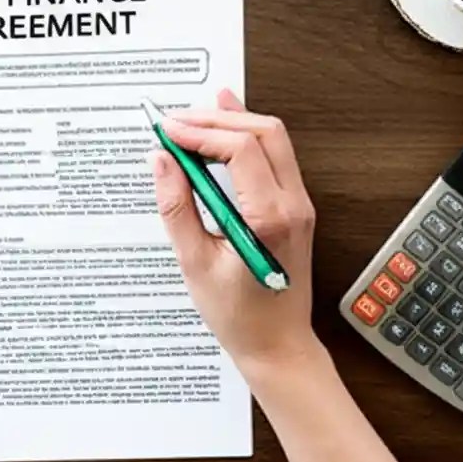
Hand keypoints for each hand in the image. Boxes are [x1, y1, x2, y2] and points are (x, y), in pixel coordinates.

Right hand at [150, 89, 320, 371]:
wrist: (277, 345)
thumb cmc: (240, 316)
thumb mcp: (195, 262)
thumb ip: (177, 207)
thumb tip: (162, 163)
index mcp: (270, 219)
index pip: (240, 150)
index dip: (201, 132)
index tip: (168, 131)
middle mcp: (294, 206)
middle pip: (263, 133)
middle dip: (217, 119)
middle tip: (177, 120)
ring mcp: (300, 205)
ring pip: (274, 139)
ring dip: (234, 123)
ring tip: (196, 116)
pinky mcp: (296, 208)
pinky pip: (277, 158)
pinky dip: (248, 138)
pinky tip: (226, 130)